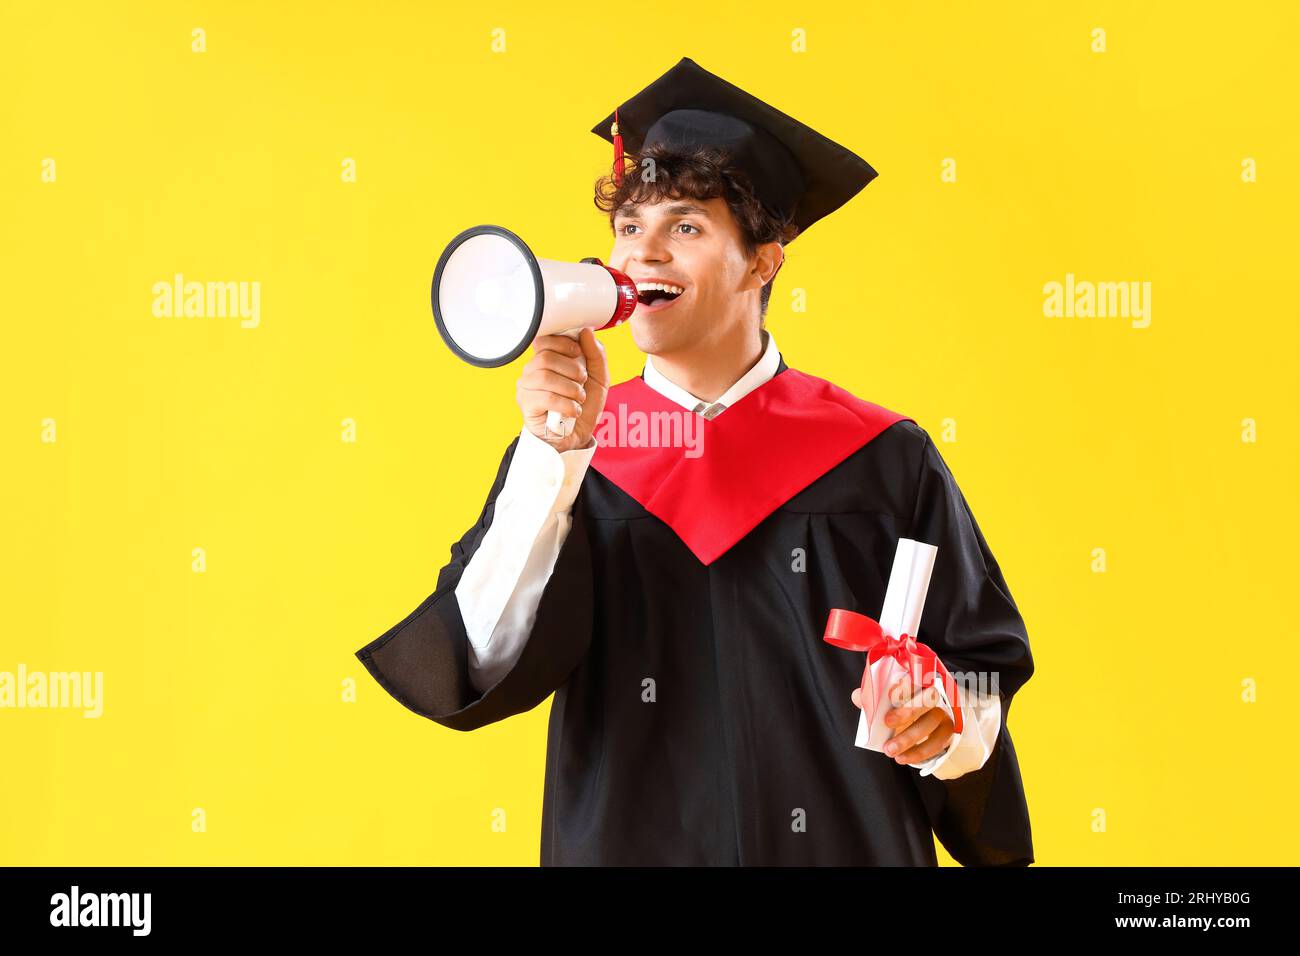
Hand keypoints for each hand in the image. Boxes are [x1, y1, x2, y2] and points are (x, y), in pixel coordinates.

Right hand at [516, 327, 609, 452]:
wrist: (575, 437)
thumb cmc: (583, 406)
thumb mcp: (599, 379)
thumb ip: (596, 354)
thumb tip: (586, 331)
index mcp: (546, 361)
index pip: (544, 340)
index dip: (562, 343)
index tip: (577, 353)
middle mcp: (532, 372)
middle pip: (546, 358)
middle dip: (572, 370)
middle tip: (582, 383)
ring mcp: (526, 388)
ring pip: (545, 377)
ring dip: (570, 388)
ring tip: (579, 398)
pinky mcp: (526, 405)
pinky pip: (545, 397)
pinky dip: (566, 404)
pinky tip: (573, 410)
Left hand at [851, 672, 955, 765]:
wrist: (922, 724)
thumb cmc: (901, 707)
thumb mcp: (886, 702)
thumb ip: (873, 698)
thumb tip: (858, 696)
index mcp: (918, 683)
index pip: (916, 678)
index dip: (905, 685)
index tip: (890, 695)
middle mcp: (933, 696)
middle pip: (928, 699)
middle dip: (908, 711)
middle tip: (887, 722)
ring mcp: (942, 714)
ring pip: (930, 724)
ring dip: (908, 739)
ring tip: (889, 750)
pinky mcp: (947, 732)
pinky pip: (936, 744)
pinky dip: (917, 753)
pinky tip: (902, 758)